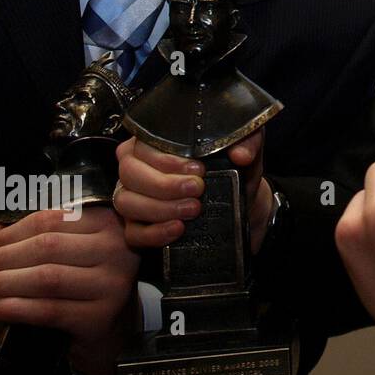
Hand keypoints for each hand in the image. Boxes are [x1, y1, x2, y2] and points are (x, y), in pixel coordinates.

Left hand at [0, 206, 140, 374]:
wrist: (114, 327)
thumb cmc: (85, 282)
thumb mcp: (66, 252)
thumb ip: (26, 238)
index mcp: (108, 224)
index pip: (50, 220)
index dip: (11, 234)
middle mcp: (116, 250)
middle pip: (47, 246)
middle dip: (3, 258)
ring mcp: (112, 284)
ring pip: (47, 278)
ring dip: (5, 283)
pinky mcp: (100, 316)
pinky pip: (49, 310)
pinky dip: (14, 308)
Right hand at [115, 130, 273, 252]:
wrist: (244, 204)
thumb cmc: (236, 170)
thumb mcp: (245, 151)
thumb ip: (247, 141)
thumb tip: (241, 154)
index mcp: (157, 143)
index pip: (144, 145)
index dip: (167, 159)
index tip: (199, 169)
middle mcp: (139, 168)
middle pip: (129, 173)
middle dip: (163, 184)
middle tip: (197, 190)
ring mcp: (134, 198)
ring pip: (127, 202)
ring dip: (160, 208)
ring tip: (192, 210)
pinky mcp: (138, 228)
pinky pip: (133, 233)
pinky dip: (155, 233)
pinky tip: (177, 229)